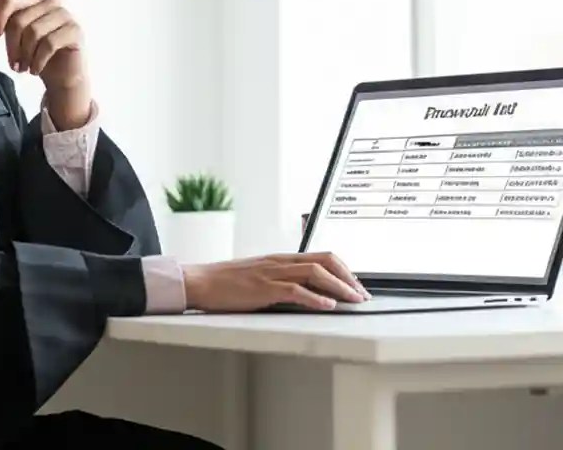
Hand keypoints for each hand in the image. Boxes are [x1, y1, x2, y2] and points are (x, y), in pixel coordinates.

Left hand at [0, 0, 93, 129]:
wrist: (63, 76)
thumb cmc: (38, 54)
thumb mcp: (16, 33)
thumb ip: (4, 11)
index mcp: (37, 0)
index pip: (11, 1)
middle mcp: (53, 3)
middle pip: (21, 20)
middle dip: (12, 45)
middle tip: (13, 64)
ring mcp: (66, 16)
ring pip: (34, 32)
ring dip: (25, 55)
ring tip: (23, 68)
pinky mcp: (75, 31)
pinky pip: (49, 44)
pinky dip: (38, 60)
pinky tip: (35, 70)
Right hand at [182, 252, 372, 311]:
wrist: (201, 281)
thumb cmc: (227, 282)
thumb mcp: (260, 276)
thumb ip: (281, 280)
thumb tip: (306, 292)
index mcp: (281, 259)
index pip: (322, 257)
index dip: (343, 270)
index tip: (356, 285)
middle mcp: (281, 262)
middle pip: (325, 261)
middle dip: (348, 277)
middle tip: (362, 295)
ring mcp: (273, 273)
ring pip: (315, 273)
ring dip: (339, 287)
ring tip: (353, 300)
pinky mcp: (263, 288)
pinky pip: (295, 290)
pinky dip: (315, 298)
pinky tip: (327, 306)